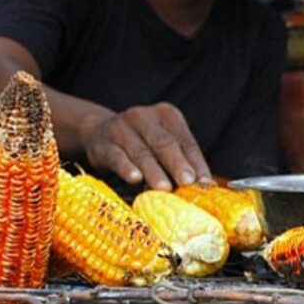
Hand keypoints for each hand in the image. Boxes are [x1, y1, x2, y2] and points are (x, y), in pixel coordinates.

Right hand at [81, 103, 211, 189]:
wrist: (98, 132)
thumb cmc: (142, 143)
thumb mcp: (162, 144)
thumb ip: (182, 160)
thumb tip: (204, 186)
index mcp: (167, 115)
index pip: (185, 142)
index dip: (197, 163)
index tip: (205, 183)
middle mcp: (144, 117)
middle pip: (165, 143)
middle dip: (178, 164)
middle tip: (188, 182)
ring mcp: (121, 128)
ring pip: (142, 152)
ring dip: (154, 171)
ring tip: (165, 188)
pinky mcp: (103, 143)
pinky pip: (117, 157)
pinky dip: (127, 168)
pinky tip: (135, 179)